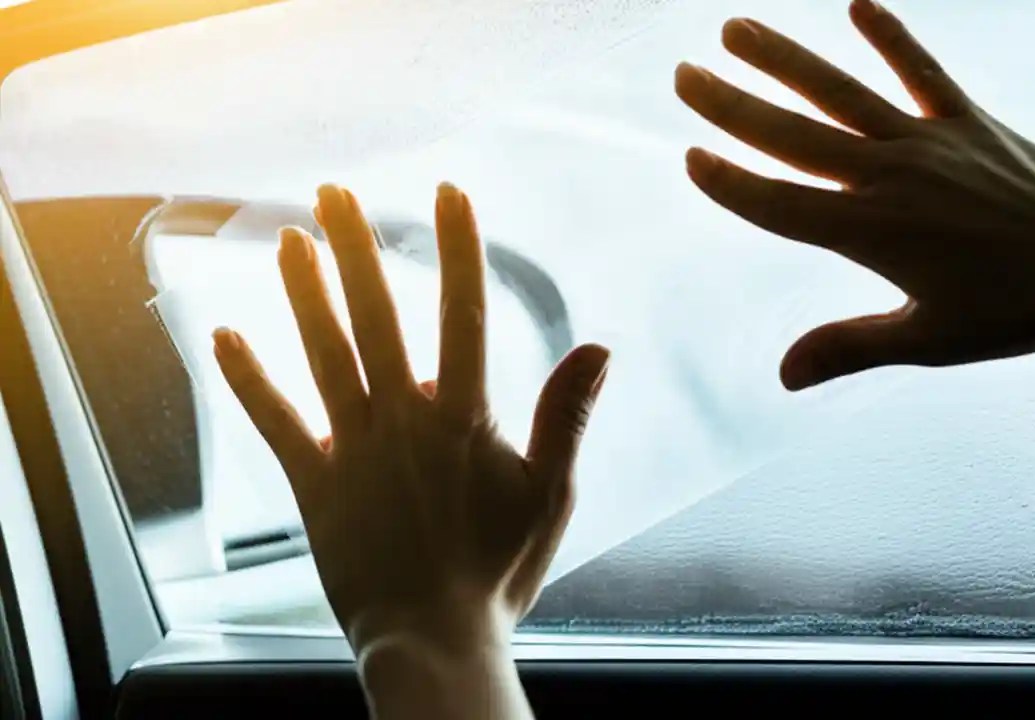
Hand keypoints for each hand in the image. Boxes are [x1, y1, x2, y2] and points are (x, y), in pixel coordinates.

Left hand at [213, 183, 609, 656]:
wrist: (433, 639)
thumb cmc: (498, 570)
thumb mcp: (551, 494)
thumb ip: (567, 416)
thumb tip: (598, 346)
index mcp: (462, 418)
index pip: (463, 314)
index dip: (458, 249)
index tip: (448, 195)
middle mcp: (402, 419)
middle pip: (377, 317)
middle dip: (357, 250)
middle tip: (335, 193)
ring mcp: (351, 449)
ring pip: (324, 355)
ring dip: (304, 295)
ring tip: (288, 240)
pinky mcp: (313, 484)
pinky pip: (273, 423)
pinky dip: (248, 378)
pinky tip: (223, 335)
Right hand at [676, 0, 1034, 390]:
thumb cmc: (1016, 309)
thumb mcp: (928, 339)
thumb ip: (850, 347)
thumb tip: (784, 376)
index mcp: (872, 233)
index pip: (780, 203)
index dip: (731, 183)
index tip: (690, 157)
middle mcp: (890, 177)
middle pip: (793, 135)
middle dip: (732, 105)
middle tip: (683, 75)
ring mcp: (929, 141)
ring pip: (842, 90)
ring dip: (785, 58)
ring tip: (736, 27)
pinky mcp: (969, 121)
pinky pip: (922, 69)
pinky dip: (890, 36)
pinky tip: (857, 3)